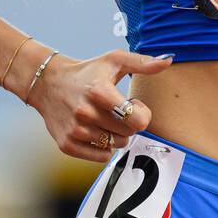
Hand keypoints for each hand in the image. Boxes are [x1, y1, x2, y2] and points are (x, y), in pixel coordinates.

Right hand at [27, 49, 172, 161]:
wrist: (48, 84)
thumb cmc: (89, 72)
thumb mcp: (114, 60)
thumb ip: (142, 62)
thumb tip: (169, 60)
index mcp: (99, 91)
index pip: (136, 119)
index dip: (141, 113)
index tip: (132, 104)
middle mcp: (85, 112)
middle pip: (128, 133)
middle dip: (128, 123)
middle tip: (117, 111)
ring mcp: (75, 130)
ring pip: (115, 146)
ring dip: (116, 135)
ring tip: (105, 119)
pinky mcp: (66, 145)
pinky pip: (100, 158)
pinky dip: (103, 148)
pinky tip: (96, 130)